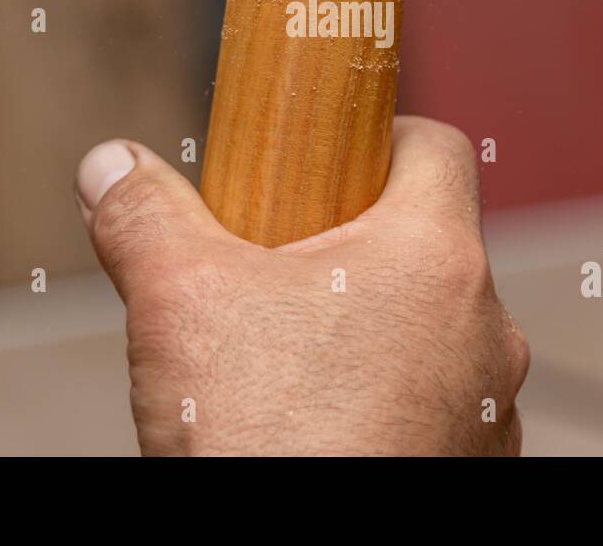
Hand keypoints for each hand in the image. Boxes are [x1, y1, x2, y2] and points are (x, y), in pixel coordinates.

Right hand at [74, 116, 528, 455]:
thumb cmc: (271, 442)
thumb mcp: (180, 305)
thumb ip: (145, 217)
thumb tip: (113, 166)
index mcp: (434, 257)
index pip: (435, 146)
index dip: (377, 138)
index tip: (324, 159)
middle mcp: (485, 326)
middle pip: (425, 243)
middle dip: (352, 246)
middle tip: (278, 269)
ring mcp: (489, 404)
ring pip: (431, 329)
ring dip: (371, 329)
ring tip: (288, 359)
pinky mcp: (472, 463)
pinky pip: (434, 403)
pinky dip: (385, 399)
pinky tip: (317, 423)